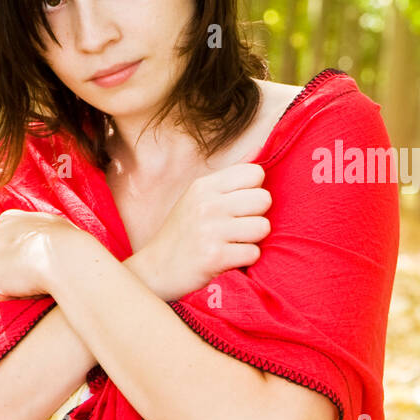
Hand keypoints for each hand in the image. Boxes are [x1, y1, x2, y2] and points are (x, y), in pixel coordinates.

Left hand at [0, 209, 84, 299]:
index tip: (39, 258)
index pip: (10, 240)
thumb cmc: (64, 241)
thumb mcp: (52, 224)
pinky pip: (3, 293)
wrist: (61, 256)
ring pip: (3, 277)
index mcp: (9, 219)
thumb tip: (42, 238)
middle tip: (39, 272)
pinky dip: (18, 295)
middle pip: (2, 259)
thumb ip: (38, 229)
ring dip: (18, 282)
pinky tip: (33, 287)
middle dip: (17, 268)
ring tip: (39, 280)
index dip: (25, 253)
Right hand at [136, 162, 271, 301]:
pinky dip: (245, 259)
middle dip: (256, 215)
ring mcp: (210, 230)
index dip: (254, 190)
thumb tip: (259, 149)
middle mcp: (207, 204)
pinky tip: (228, 259)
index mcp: (204, 186)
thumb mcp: (198, 197)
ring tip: (233, 243)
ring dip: (252, 239)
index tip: (240, 205)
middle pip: (264, 199)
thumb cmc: (183, 232)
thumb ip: (230, 177)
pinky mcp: (215, 257)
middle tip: (237, 227)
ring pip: (263, 227)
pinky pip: (254, 253)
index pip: (255, 173)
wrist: (156, 270)